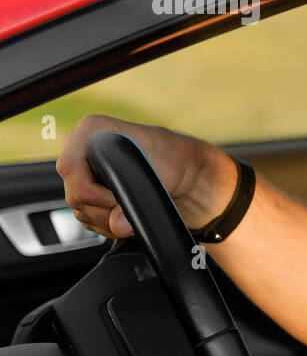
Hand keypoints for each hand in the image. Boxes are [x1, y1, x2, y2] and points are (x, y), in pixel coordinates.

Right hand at [56, 115, 233, 238]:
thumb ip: (135, 201)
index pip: (69, 167)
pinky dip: (105, 223)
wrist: (188, 171)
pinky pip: (86, 215)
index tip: (117, 200)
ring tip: (132, 213)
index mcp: (94, 130)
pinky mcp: (90, 189)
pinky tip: (125, 217)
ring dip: (106, 219)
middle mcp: (83, 147)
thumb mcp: (158, 177)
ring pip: (79, 208)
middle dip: (104, 210)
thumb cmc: (176, 160)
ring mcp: (84, 170)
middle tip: (129, 211)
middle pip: (74, 192)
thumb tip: (117, 225)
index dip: (92, 192)